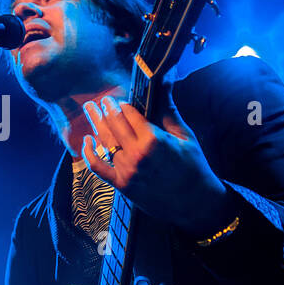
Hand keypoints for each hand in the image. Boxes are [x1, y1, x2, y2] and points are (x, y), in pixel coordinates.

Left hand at [82, 88, 232, 235]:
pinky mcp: (122, 184)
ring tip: (90, 109)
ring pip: (105, 141)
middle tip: (100, 99)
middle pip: (113, 124)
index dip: (122, 104)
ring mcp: (127, 170)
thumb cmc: (193, 166)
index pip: (129, 114)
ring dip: (96, 123)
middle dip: (105, 108)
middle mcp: (137, 154)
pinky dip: (89, 153)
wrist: (195, 201)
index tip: (120, 99)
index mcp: (154, 139)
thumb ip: (168, 109)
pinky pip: (98, 167)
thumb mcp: (185, 135)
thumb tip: (165, 82)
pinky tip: (88, 140)